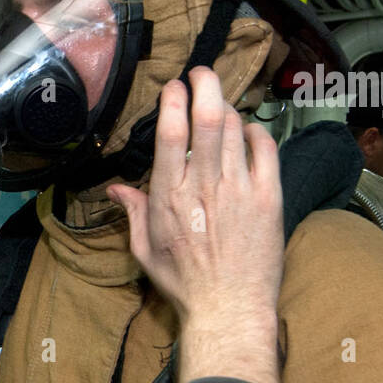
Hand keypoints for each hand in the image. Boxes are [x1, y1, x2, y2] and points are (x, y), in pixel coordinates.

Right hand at [108, 67, 282, 382]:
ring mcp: (239, 190)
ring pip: (236, 129)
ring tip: (221, 105)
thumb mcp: (145, 250)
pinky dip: (257, 132)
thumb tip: (114, 189)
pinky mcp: (268, 198)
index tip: (173, 87)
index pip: (171, 133)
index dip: (173, 100)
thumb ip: (131, 212)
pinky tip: (249, 132)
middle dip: (205, 85)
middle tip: (201, 74)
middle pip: (208, 119)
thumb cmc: (184, 283)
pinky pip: (266, 149)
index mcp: (169, 197)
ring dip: (228, 108)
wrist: (229, 308)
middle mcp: (204, 187)